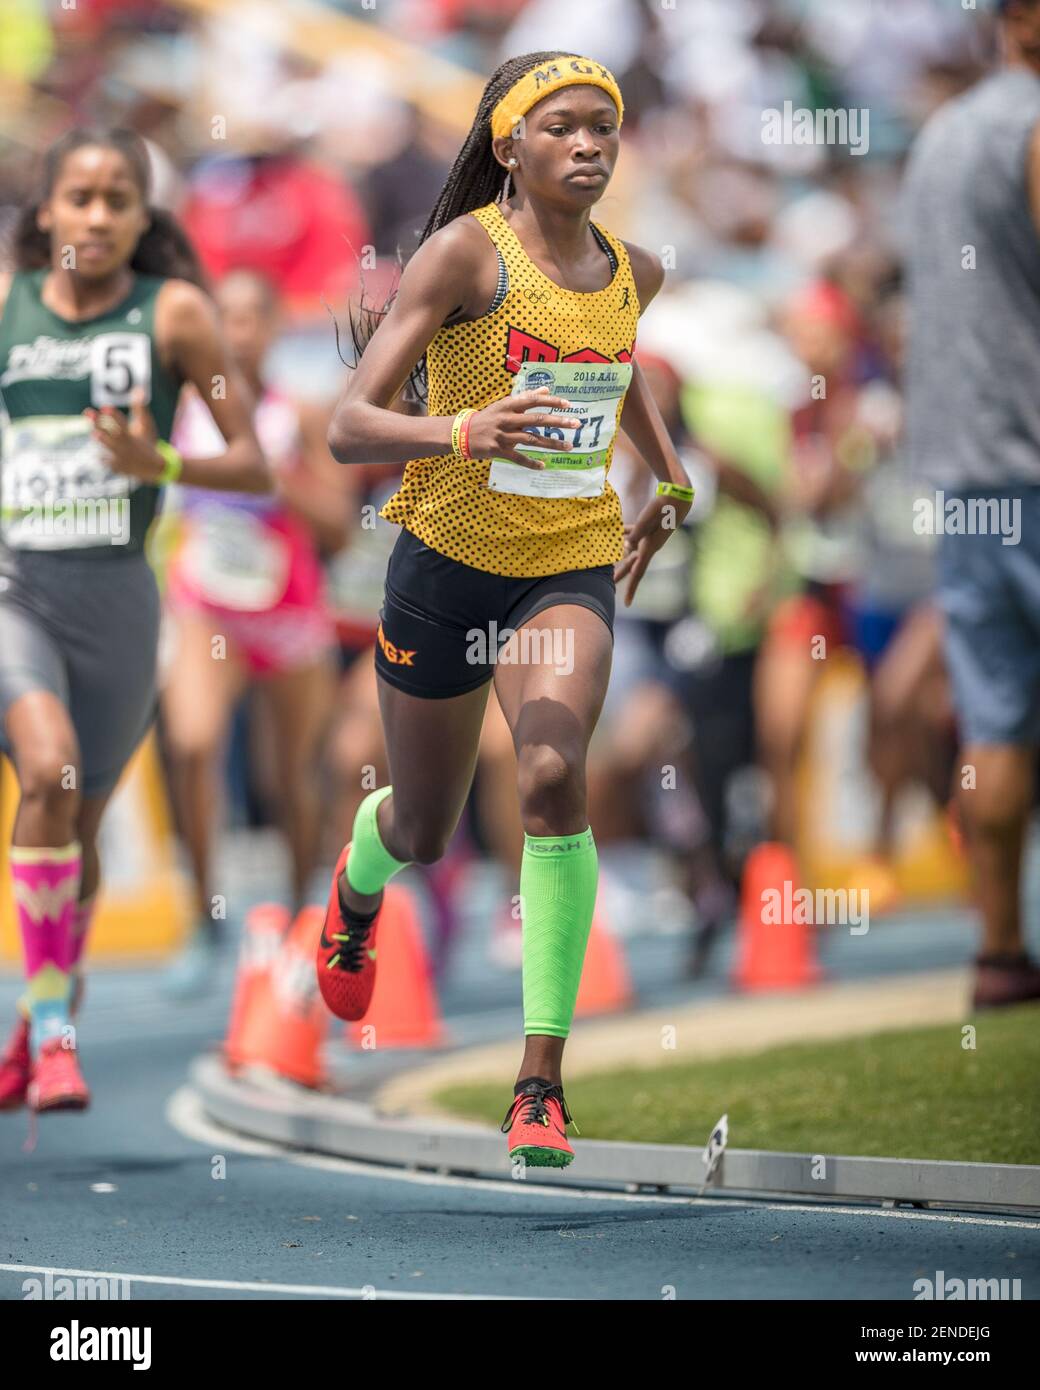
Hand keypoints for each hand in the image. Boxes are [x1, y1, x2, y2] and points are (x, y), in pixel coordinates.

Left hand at [84, 387, 162, 482]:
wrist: (155, 468)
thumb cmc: (147, 440)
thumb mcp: (145, 425)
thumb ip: (139, 408)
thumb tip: (138, 389)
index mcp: (133, 434)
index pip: (122, 423)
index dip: (114, 415)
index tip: (105, 407)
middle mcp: (127, 445)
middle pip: (112, 433)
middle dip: (99, 423)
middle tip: (87, 412)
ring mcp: (123, 457)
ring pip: (110, 448)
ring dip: (103, 441)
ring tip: (94, 434)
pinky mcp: (119, 468)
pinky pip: (108, 463)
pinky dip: (103, 458)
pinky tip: (97, 453)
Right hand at [466, 386, 581, 469]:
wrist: (462, 433)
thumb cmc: (487, 417)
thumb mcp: (503, 404)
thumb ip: (525, 397)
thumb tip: (546, 389)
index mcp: (508, 405)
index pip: (533, 400)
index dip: (551, 401)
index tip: (568, 404)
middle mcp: (506, 419)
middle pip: (536, 420)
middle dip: (558, 422)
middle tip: (576, 424)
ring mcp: (503, 435)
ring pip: (532, 440)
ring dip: (552, 444)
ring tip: (568, 447)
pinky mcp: (499, 450)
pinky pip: (518, 458)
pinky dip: (531, 463)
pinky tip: (543, 466)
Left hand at [614, 492, 691, 605]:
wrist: (679, 496)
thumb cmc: (664, 506)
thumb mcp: (648, 519)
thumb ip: (635, 533)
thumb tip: (626, 545)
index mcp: (650, 548)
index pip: (638, 573)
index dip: (631, 588)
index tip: (626, 603)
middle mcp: (650, 546)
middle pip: (632, 565)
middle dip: (621, 575)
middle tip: (608, 587)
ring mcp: (650, 538)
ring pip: (631, 551)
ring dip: (620, 557)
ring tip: (609, 565)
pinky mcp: (649, 529)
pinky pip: (634, 535)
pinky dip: (625, 535)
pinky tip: (617, 533)